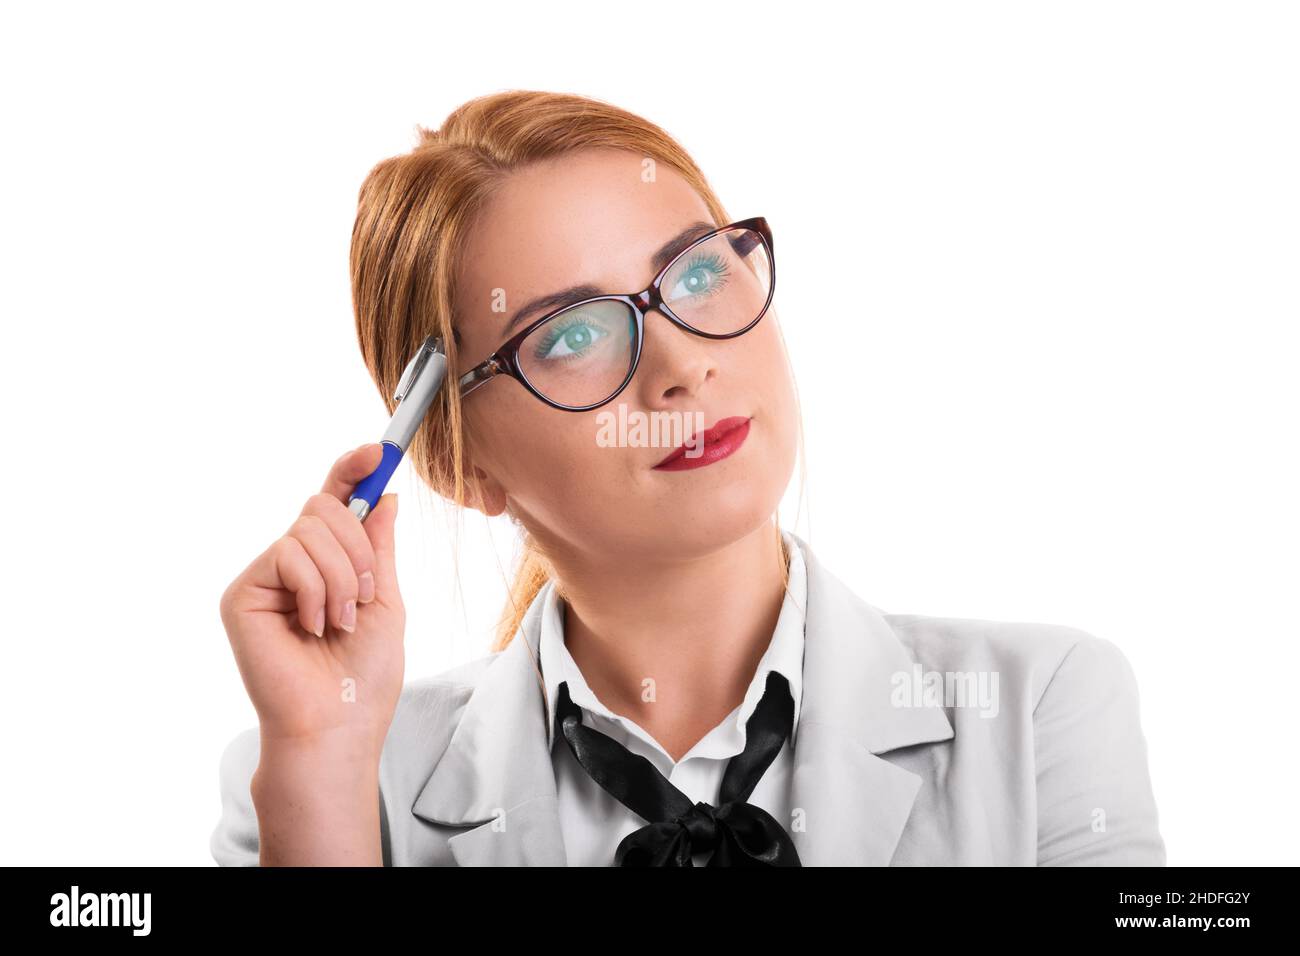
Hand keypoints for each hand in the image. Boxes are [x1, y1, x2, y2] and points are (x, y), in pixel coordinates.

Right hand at [219, 443, 404, 754]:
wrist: (338, 723)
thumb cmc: (364, 675)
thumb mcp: (384, 600)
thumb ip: (378, 547)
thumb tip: (385, 496)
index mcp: (326, 565)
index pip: (335, 504)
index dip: (352, 471)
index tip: (377, 451)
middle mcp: (290, 565)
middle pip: (323, 507)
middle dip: (357, 548)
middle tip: (362, 597)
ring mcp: (264, 577)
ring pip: (308, 527)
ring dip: (340, 575)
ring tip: (339, 622)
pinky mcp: (241, 592)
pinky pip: (287, 553)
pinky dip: (315, 589)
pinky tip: (313, 626)